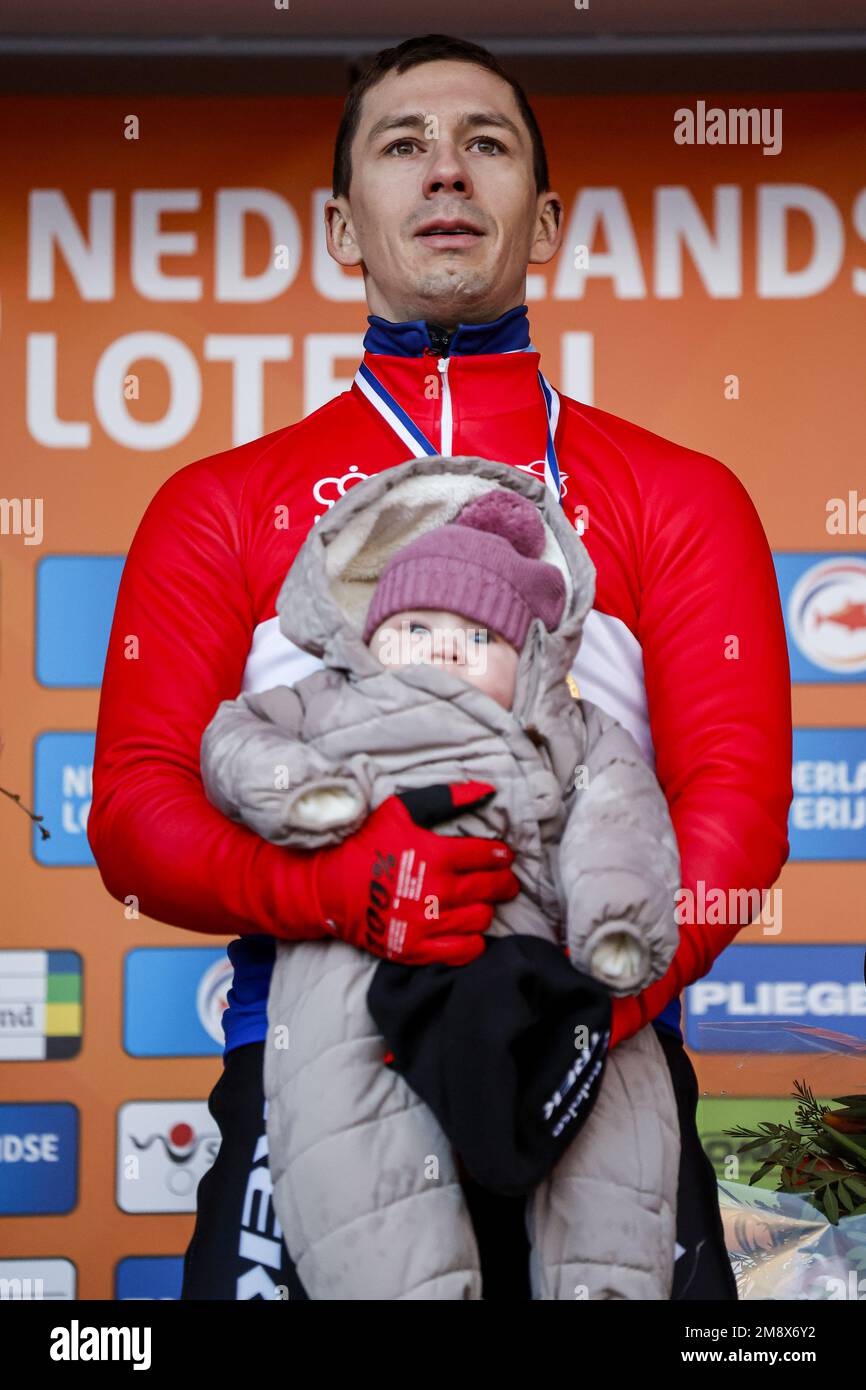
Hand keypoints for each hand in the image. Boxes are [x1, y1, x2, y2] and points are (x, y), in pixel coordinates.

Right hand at [311, 782, 518, 964]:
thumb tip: (487, 789)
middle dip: (505, 883)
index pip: (487, 856)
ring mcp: (428, 923)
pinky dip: (474, 942)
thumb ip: (446, 799)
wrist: (326, 887)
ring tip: (482, 903)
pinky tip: (470, 932)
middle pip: (491, 888)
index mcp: (437, 855)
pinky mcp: (417, 948)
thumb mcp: (401, 810)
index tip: (504, 856)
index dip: (501, 856)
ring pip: (481, 918)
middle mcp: (438, 890)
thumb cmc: (364, 844)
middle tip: (505, 881)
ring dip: (487, 909)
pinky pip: (463, 950)